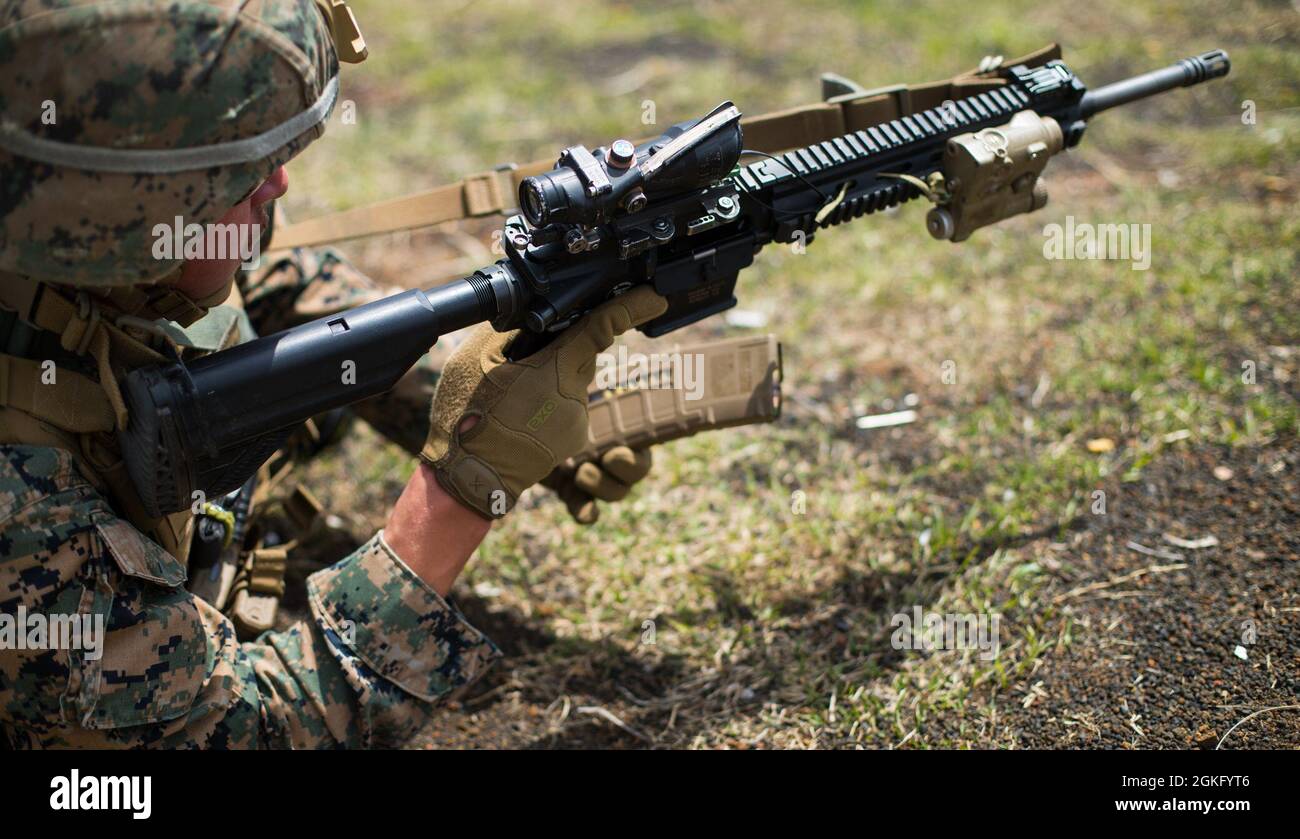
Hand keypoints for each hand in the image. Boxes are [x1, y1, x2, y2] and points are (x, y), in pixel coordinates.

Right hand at [421, 286, 666, 517]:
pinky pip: (569, 405)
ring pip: (574, 380)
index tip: (654, 298)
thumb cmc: (467, 418)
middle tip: (520, 361)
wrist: (470, 478)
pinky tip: (521, 415)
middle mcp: (575, 397)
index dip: (630, 308)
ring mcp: (577, 422)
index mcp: (554, 371)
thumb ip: (508, 329)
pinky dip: (549, 402)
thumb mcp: (474, 359)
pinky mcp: (574, 438)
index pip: (600, 329)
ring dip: (551, 378)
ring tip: (512, 398)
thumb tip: (530, 315)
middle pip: (583, 354)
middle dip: (561, 348)